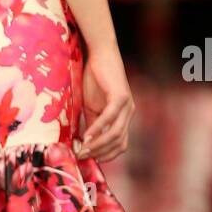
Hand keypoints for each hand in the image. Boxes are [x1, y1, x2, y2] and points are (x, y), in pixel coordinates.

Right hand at [75, 45, 133, 162]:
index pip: (120, 145)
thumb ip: (91, 124)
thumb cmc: (94, 78)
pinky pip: (109, 118)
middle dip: (100, 153)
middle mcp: (129, 113)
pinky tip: (86, 135)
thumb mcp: (90, 106)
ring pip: (116, 134)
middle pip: (119, 143)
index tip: (87, 158)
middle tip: (82, 156)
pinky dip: (97, 129)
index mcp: (124, 117)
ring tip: (83, 149)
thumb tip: (83, 144)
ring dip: (98, 145)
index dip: (105, 155)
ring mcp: (127, 105)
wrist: (99, 53)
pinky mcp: (120, 96)